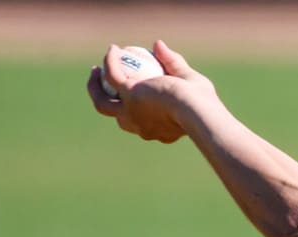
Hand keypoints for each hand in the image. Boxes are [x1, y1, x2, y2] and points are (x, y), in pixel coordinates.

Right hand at [87, 41, 214, 143]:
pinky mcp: (129, 98)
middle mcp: (142, 128)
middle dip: (108, 103)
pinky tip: (113, 49)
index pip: (142, 122)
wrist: (196, 109)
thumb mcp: (191, 80)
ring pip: (102, 103)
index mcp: (159, 131)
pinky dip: (111, 61)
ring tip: (97, 70)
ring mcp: (132, 114)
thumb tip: (158, 44)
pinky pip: (113, 76)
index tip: (134, 91)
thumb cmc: (202, 101)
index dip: (134, 109)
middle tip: (107, 84)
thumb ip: (175, 63)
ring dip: (95, 87)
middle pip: (117, 117)